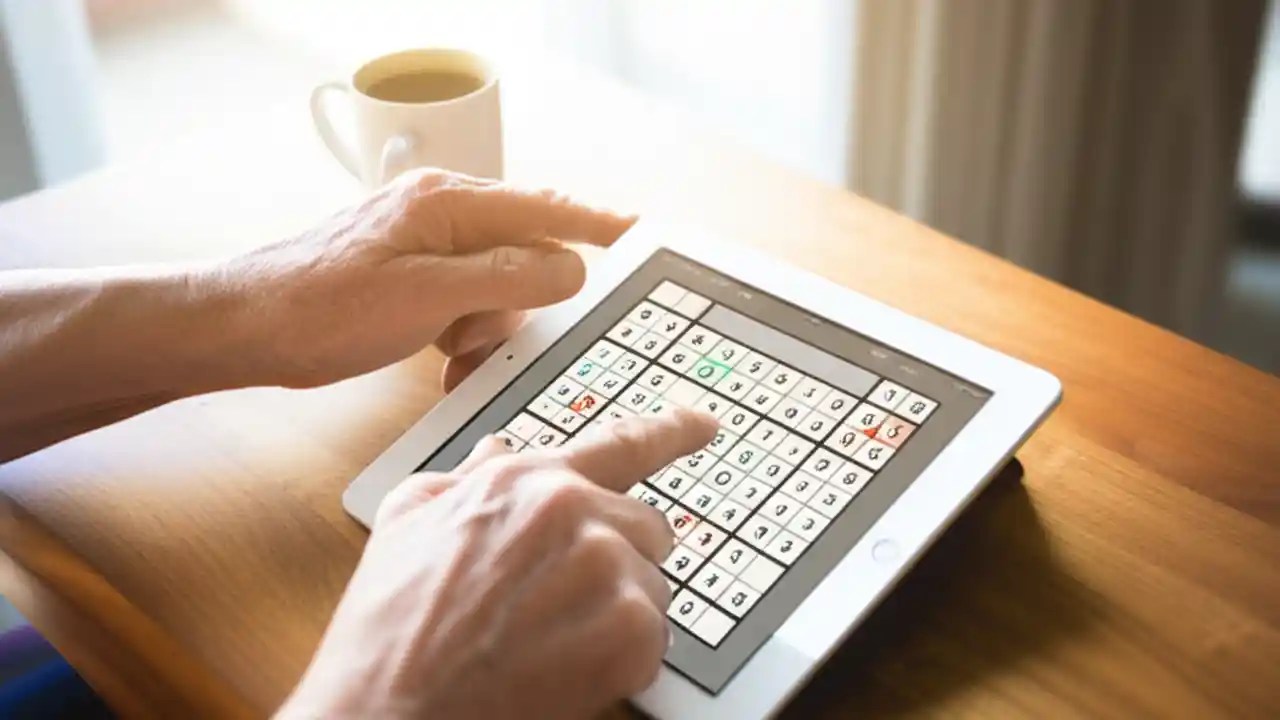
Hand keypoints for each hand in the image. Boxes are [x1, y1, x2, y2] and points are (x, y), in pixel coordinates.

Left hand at [206, 169, 634, 389]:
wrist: (244, 330)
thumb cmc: (321, 309)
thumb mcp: (428, 296)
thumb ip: (506, 276)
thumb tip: (569, 265)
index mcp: (446, 204)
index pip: (540, 207)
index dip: (593, 223)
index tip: (636, 233)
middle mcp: (438, 215)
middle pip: (520, 252)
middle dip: (515, 303)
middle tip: (480, 337)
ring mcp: (422, 246)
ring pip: (493, 285)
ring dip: (483, 327)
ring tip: (446, 352)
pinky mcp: (408, 277)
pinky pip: (462, 302)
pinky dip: (461, 334)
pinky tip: (438, 358)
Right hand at [278, 409, 717, 719]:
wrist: (390, 712)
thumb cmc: (391, 628)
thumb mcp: (408, 524)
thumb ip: (465, 479)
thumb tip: (498, 450)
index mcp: (525, 481)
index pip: (620, 444)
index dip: (672, 431)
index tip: (704, 425)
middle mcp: (573, 511)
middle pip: (646, 526)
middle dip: (616, 559)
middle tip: (561, 602)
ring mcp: (606, 568)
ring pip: (653, 584)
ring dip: (616, 612)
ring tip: (548, 640)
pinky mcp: (630, 630)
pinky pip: (656, 636)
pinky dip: (621, 659)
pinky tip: (563, 669)